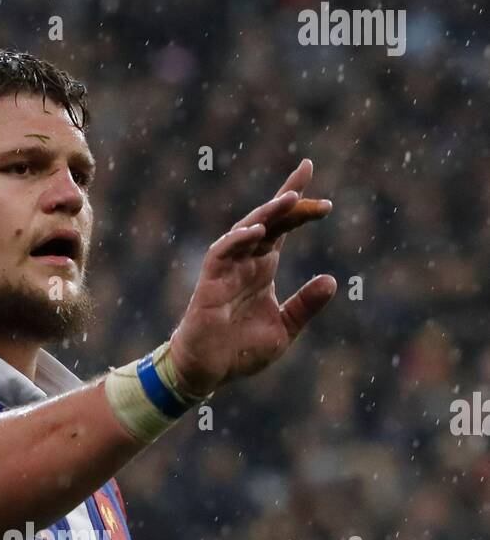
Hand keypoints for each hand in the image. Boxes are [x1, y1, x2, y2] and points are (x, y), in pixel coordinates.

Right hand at [169, 159, 335, 396]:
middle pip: (269, 221)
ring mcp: (227, 269)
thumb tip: (332, 281)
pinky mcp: (210, 282)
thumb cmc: (240, 351)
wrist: (207, 372)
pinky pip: (223, 252)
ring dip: (267, 214)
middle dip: (289, 203)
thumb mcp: (284, 328)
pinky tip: (258, 230)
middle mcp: (245, 262)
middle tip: (312, 190)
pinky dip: (239, 239)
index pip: (281, 227)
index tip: (308, 168)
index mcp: (262, 268)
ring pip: (246, 230)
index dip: (295, 200)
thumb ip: (305, 305)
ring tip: (290, 200)